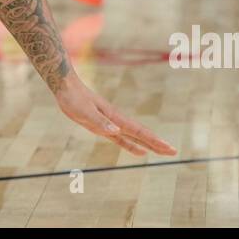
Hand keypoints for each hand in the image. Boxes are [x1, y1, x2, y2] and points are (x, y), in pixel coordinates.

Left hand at [54, 73, 176, 156]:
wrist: (65, 86)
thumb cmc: (73, 98)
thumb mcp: (84, 111)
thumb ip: (99, 122)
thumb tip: (116, 131)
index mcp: (115, 118)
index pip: (139, 131)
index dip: (154, 141)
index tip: (168, 147)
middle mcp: (116, 121)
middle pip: (141, 134)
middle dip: (157, 144)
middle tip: (173, 152)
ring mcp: (111, 123)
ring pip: (134, 137)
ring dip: (148, 145)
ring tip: (161, 152)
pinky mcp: (102, 126)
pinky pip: (121, 139)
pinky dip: (131, 145)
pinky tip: (139, 151)